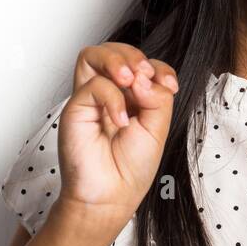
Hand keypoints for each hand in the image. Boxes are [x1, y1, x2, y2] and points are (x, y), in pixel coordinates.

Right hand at [56, 42, 179, 219]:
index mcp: (132, 97)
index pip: (143, 64)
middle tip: (146, 75)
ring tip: (130, 80)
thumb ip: (157, 97)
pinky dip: (112, 98)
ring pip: (93, 55)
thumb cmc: (131, 167)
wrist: (112, 194)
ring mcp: (91, 99)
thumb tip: (142, 76)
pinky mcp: (76, 108)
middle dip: (133, 55)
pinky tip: (120, 120)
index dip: (159, 67)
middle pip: (114, 51)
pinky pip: (93, 86)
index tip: (170, 85)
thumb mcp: (158, 128)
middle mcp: (110, 94)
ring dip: (117, 60)